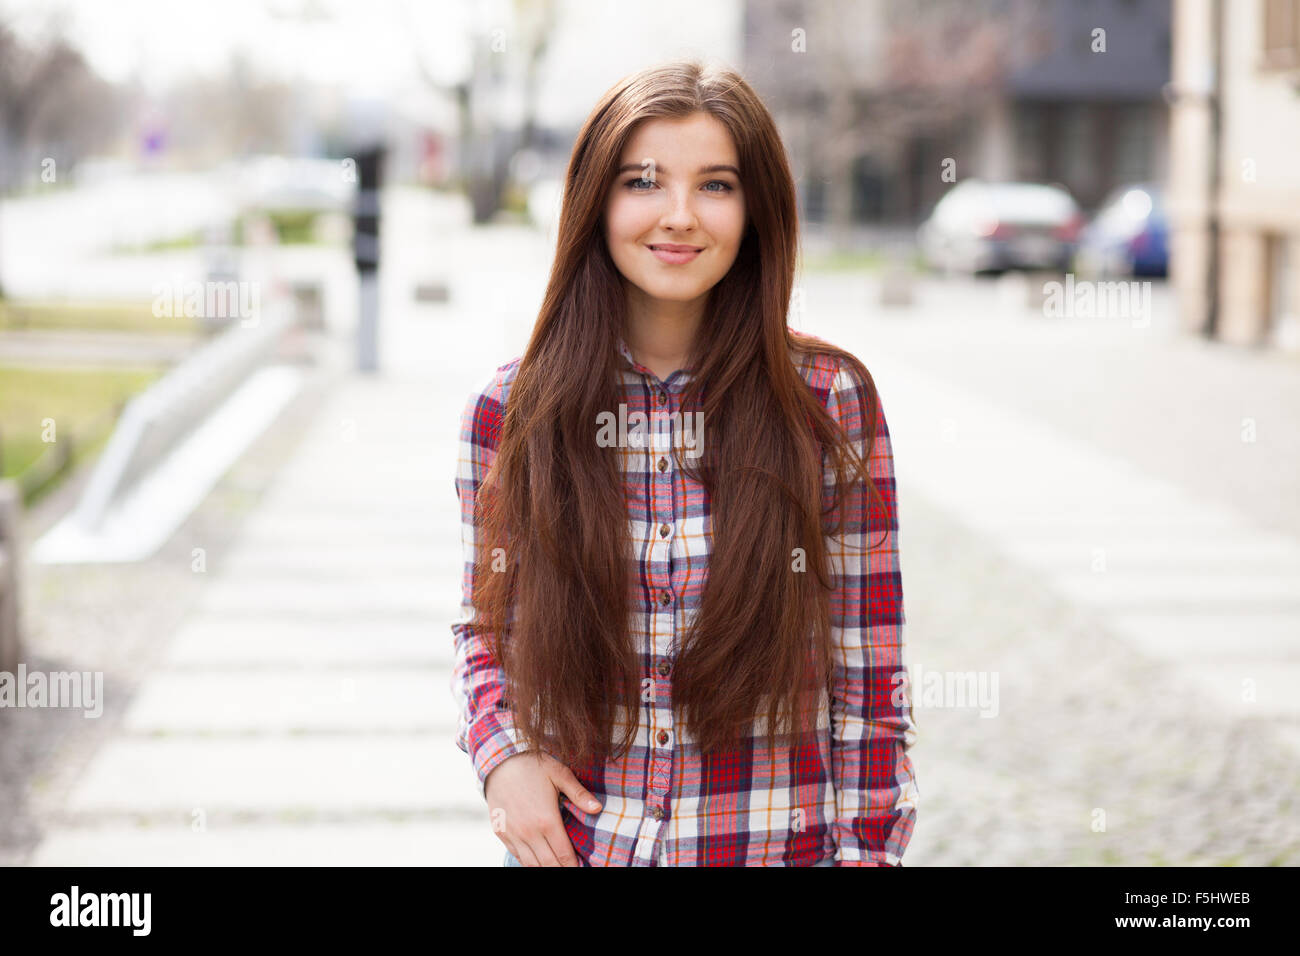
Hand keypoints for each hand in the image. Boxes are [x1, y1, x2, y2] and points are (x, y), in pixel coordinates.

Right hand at [485, 751, 602, 866]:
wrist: (498, 762)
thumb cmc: (532, 766)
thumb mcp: (559, 774)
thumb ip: (579, 794)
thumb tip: (598, 808)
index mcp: (547, 820)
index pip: (564, 854)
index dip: (574, 865)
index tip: (581, 866)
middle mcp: (529, 832)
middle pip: (549, 864)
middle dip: (562, 869)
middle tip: (571, 868)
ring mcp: (513, 835)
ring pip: (532, 864)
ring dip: (545, 868)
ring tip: (557, 866)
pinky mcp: (502, 833)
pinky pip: (517, 856)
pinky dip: (529, 862)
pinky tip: (538, 861)